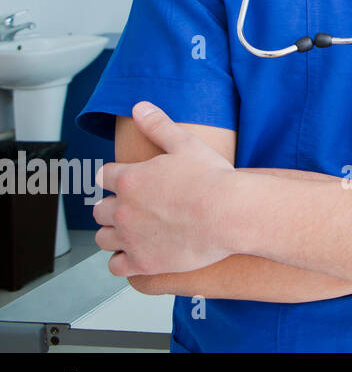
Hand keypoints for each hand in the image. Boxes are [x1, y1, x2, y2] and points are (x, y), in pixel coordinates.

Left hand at [93, 101, 238, 276]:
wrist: (231, 213)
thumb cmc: (213, 179)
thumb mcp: (186, 144)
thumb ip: (158, 125)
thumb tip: (139, 107)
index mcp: (130, 179)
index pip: (104, 177)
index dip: (116, 178)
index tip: (127, 181)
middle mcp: (124, 209)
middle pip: (100, 209)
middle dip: (113, 206)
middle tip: (134, 206)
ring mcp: (131, 237)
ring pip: (102, 237)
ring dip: (112, 232)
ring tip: (130, 230)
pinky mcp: (143, 262)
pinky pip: (115, 265)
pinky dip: (120, 260)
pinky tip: (133, 253)